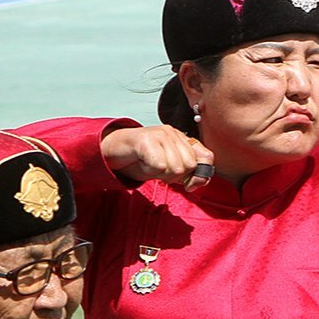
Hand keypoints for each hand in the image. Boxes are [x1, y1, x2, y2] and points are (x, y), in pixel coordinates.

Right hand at [100, 125, 214, 189]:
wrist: (111, 150)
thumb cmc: (140, 160)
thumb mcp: (168, 170)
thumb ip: (188, 174)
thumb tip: (198, 182)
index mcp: (182, 139)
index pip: (207, 157)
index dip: (200, 174)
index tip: (189, 185)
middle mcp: (174, 133)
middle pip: (190, 166)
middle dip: (174, 176)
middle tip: (158, 170)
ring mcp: (161, 134)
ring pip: (176, 167)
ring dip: (160, 174)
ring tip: (149, 165)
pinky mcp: (147, 139)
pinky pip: (160, 165)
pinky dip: (150, 171)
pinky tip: (143, 162)